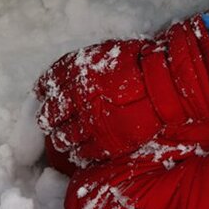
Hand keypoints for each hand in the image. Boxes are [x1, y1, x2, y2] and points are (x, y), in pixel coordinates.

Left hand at [35, 16, 208, 165]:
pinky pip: (82, 153)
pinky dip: (80, 152)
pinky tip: (83, 149)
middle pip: (48, 115)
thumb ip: (83, 66)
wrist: (165, 84)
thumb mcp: (105, 55)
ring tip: (67, 138)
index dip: (44, 91)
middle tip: (52, 121)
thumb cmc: (140, 64)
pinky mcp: (103, 143)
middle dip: (48, 119)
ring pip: (61, 138)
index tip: (45, 95)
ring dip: (62, 138)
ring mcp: (88, 122)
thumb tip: (65, 78)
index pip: (47, 83)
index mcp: (75, 71)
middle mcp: (75, 97)